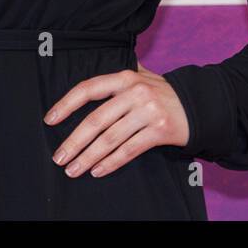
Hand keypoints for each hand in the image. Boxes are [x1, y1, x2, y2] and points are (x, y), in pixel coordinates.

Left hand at [43, 61, 189, 177]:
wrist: (198, 105)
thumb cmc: (163, 93)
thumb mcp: (141, 77)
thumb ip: (117, 79)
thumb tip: (87, 82)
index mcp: (125, 77)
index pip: (88, 88)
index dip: (66, 104)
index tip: (50, 120)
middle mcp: (135, 91)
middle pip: (96, 119)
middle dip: (74, 141)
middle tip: (59, 157)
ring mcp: (148, 110)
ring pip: (110, 138)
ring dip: (88, 157)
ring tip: (73, 169)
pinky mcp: (159, 129)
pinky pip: (129, 150)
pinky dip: (111, 162)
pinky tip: (97, 170)